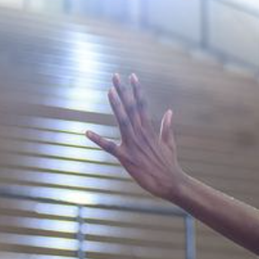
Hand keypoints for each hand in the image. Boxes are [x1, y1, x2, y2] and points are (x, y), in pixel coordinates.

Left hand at [87, 73, 184, 200]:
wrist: (171, 183)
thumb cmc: (169, 164)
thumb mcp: (169, 143)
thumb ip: (166, 127)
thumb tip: (169, 111)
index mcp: (149, 130)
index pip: (142, 105)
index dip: (137, 90)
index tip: (132, 76)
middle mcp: (141, 134)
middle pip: (131, 108)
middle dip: (123, 91)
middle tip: (116, 76)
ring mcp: (133, 145)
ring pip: (123, 120)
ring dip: (116, 105)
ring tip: (109, 90)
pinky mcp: (126, 158)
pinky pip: (109, 147)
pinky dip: (98, 140)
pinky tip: (87, 132)